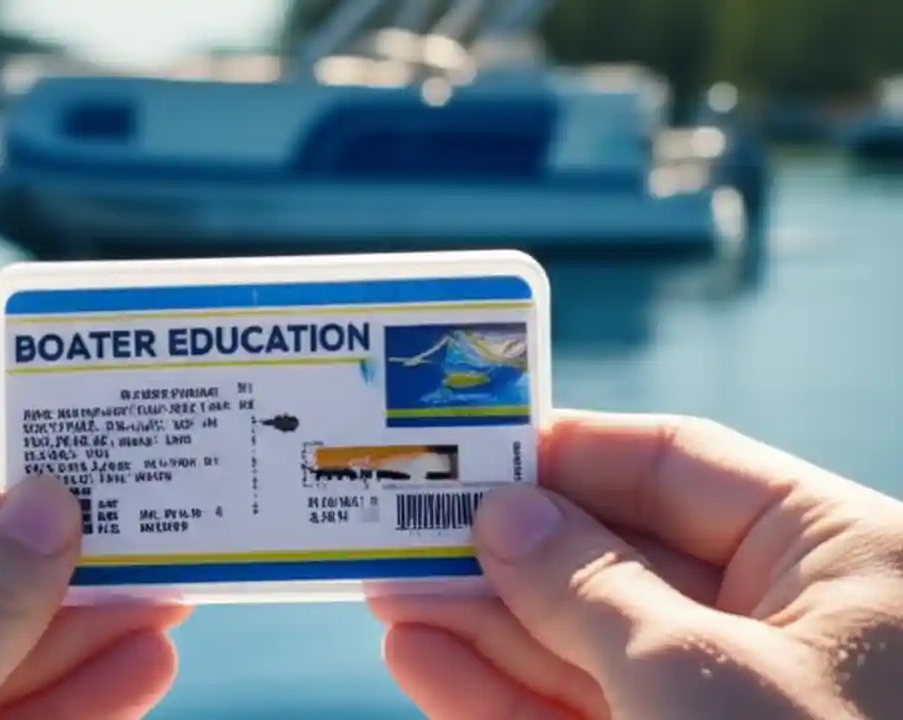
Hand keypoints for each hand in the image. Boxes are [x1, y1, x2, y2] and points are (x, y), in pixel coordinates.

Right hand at [373, 411, 902, 718]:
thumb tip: (504, 513)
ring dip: (481, 624)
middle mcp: (781, 626)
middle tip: (400, 527)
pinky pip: (575, 719)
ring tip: (388, 592)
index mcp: (836, 559)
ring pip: (583, 645)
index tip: (470, 449)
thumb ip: (587, 586)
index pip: (678, 467)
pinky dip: (498, 697)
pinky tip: (422, 661)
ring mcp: (722, 709)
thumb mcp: (696, 674)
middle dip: (504, 549)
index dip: (568, 454)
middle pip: (615, 557)